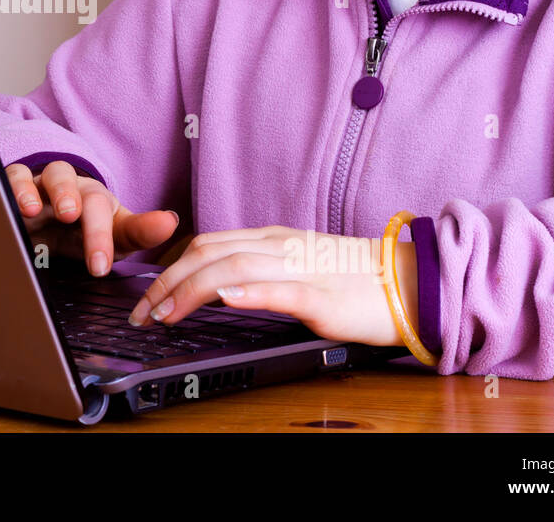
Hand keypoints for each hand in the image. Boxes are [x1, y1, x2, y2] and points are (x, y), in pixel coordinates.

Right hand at [4, 161, 180, 276]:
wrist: (46, 226)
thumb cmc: (82, 231)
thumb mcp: (111, 237)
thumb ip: (139, 233)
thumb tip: (171, 222)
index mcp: (95, 197)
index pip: (101, 208)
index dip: (101, 235)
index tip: (98, 266)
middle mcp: (70, 186)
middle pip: (72, 181)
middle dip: (71, 196)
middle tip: (70, 216)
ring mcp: (42, 184)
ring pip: (44, 173)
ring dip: (39, 187)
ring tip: (34, 208)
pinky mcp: (15, 186)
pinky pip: (13, 175)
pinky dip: (14, 186)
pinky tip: (15, 206)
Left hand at [127, 226, 417, 346]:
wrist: (410, 284)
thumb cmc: (355, 282)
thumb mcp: (297, 268)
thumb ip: (260, 271)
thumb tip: (218, 286)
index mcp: (273, 240)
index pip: (207, 244)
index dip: (169, 267)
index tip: (146, 294)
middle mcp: (280, 246)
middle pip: (207, 254)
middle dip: (166, 283)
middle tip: (142, 312)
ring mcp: (301, 268)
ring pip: (232, 268)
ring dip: (190, 291)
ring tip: (164, 313)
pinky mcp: (323, 295)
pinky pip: (280, 288)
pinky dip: (248, 291)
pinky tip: (224, 298)